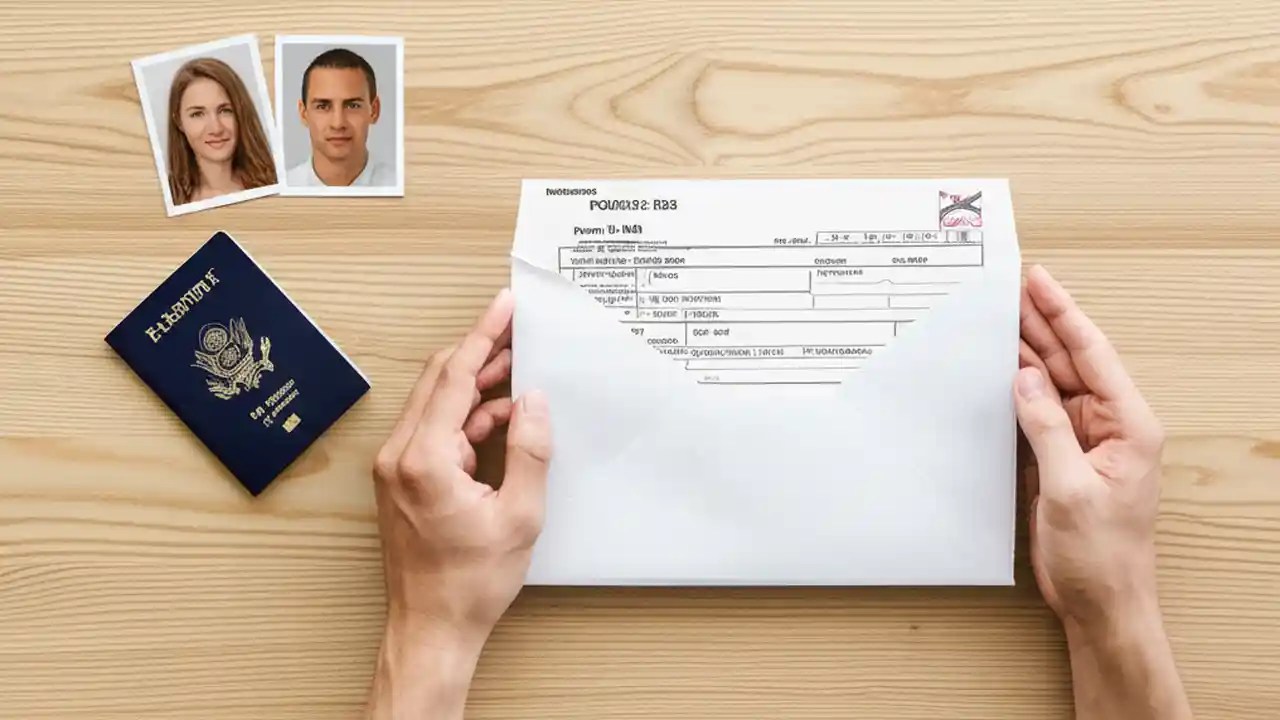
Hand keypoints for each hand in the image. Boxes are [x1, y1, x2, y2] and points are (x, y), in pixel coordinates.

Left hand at [365, 289, 551, 719]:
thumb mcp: (519, 515)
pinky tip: (499, 419)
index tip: (504, 307)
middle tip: (518, 333)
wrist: (432, 627)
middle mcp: (400, 455)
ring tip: (517, 374)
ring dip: (475, 387)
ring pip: (436, 403)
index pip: (455, 377)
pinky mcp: (401, 479)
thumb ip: (530, 451)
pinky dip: (466, 418)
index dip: (484, 335)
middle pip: (440, 380)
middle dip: (480, 353)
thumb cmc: (469, 583)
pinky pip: (434, 430)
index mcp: (425, 459)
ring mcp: (395, 467)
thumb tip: (535, 402)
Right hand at [1015, 264, 1163, 628]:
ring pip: (1050, 382)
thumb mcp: (1070, 489)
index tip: (1037, 281)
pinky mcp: (1062, 458)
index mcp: (1129, 426)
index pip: (1092, 354)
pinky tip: (998, 370)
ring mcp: (1085, 441)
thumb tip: (1025, 379)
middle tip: (1008, 289)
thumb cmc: (1101, 557)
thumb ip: (1048, 429)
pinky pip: (1038, 412)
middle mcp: (1110, 426)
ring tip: (997, 317)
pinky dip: (1016, 390)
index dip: (1063, 313)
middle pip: (1070, 360)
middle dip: (1041, 322)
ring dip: (1025, 351)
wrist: (1100, 603)